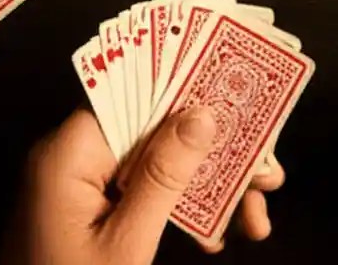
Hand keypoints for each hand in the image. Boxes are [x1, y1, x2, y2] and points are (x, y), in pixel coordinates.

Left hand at [4, 107, 284, 263]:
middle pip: (154, 132)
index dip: (191, 94)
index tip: (242, 100)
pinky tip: (217, 234)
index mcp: (68, 154)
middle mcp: (72, 160)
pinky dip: (180, 209)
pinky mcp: (89, 212)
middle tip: (268, 176)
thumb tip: (201, 114)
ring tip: (255, 218)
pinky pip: (142, 193)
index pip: (135, 96)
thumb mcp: (126, 242)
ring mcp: (80, 187)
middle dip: (214, 154)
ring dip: (207, 188)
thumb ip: (163, 176)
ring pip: (157, 166)